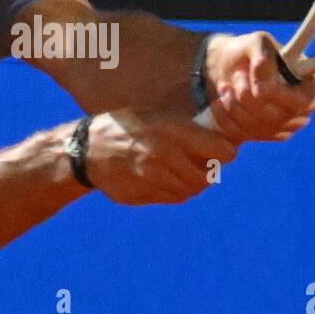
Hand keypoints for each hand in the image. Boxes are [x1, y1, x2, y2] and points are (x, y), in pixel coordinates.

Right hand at [83, 110, 237, 204]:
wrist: (87, 151)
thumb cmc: (127, 127)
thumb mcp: (156, 116)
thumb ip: (187, 126)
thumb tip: (223, 129)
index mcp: (168, 129)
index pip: (216, 148)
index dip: (226, 151)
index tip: (227, 152)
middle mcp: (162, 154)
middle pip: (205, 175)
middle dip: (209, 172)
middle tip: (206, 166)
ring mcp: (151, 177)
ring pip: (190, 189)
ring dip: (193, 183)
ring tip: (186, 173)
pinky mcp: (143, 193)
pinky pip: (172, 197)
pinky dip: (176, 191)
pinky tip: (168, 180)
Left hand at [204, 32, 314, 141]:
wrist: (230, 68)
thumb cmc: (249, 51)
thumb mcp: (256, 42)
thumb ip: (263, 56)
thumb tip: (263, 82)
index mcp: (313, 81)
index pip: (301, 100)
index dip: (279, 97)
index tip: (258, 88)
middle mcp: (306, 107)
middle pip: (278, 117)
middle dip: (249, 97)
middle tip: (236, 77)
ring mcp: (289, 124)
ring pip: (259, 127)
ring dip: (234, 106)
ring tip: (224, 87)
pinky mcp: (269, 135)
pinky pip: (245, 135)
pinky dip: (227, 119)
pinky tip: (219, 103)